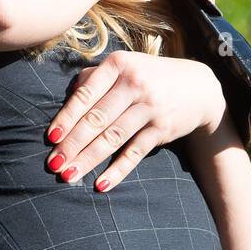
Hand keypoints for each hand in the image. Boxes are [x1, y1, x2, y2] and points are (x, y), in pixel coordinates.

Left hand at [44, 50, 223, 191]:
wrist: (200, 88)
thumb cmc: (149, 77)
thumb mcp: (125, 66)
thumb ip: (94, 77)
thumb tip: (68, 95)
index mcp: (118, 65)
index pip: (85, 95)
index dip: (66, 118)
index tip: (51, 138)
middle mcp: (134, 84)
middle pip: (96, 119)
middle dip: (72, 144)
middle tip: (53, 164)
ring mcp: (150, 107)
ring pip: (112, 138)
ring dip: (87, 159)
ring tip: (68, 176)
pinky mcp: (162, 128)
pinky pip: (135, 152)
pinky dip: (118, 170)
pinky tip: (100, 184)